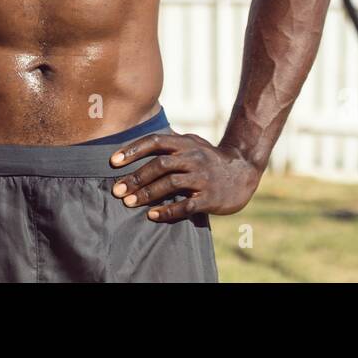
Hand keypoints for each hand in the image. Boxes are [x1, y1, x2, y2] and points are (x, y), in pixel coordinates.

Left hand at [110, 132, 260, 222]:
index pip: (156, 142)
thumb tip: (137, 146)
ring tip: (129, 203)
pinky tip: (153, 215)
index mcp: (186, 143)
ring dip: (147, 194)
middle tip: (117, 190)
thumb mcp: (193, 144)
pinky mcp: (210, 198)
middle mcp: (194, 157)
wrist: (244, 171)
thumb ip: (171, 144)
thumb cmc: (210, 158)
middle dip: (136, 177)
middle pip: (160, 164)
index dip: (133, 150)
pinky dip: (168, 211)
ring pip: (171, 183)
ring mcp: (203, 177)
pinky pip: (186, 205)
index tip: (113, 162)